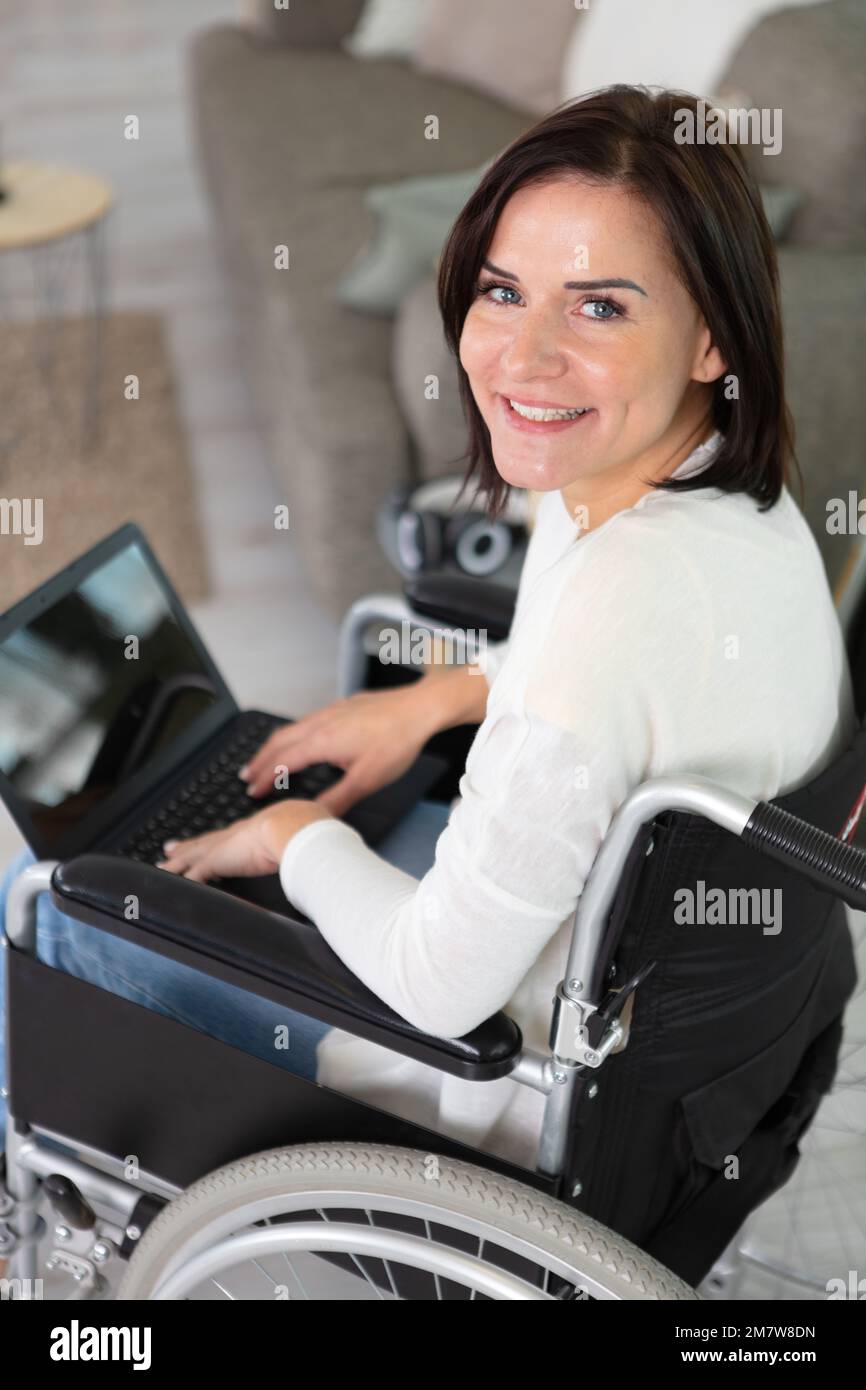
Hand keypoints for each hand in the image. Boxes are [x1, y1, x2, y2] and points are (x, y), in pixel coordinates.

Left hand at [156, 800, 332, 883]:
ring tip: (164, 861)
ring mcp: (228, 846)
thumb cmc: (311, 831)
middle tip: (172, 847)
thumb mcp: (310, 838)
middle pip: (209, 841)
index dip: (222, 840)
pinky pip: (194, 872)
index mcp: (260, 829)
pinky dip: (182, 877)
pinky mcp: (219, 859)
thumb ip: (310, 850)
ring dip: (179, 859)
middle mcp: (239, 834)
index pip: (234, 835)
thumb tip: (326, 857)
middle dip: (190, 845)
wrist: (299, 829)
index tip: (212, 842)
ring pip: (195, 853)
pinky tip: (171, 880)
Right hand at [239, 686, 441, 815]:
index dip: (264, 778)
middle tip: (246, 774)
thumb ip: (337, 799)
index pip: (282, 762)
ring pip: (292, 727)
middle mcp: (321, 722)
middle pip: (279, 741)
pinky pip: (307, 719)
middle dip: (260, 759)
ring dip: (274, 745)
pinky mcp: (343, 706)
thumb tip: (314, 815)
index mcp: (322, 741)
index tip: (251, 790)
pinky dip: (293, 733)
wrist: (421, 708)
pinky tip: (302, 738)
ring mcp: (331, 711)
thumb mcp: (367, 780)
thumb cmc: (397, 741)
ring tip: (266, 757)